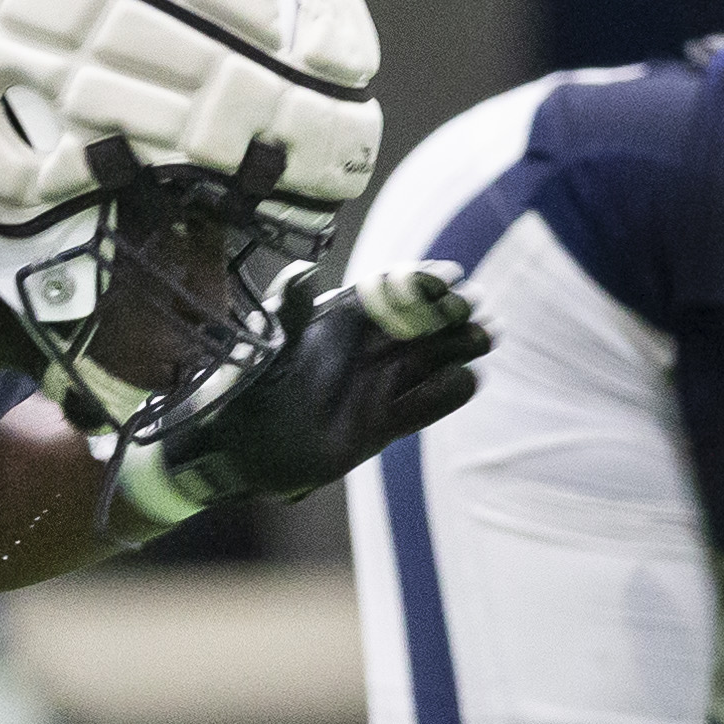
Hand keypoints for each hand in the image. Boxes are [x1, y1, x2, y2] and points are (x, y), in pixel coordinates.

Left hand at [132, 260, 487, 517]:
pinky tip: (470, 381)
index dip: (417, 284)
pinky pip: (419, 407)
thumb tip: (303, 270)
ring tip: (488, 335)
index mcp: (334, 323)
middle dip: (448, 312)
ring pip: (425, 361)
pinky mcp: (379, 425)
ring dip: (456, 347)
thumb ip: (287, 312)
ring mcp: (373, 387)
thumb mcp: (264, 348)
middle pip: (414, 325)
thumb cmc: (240, 393)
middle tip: (478, 303)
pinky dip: (445, 396)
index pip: (384, 295)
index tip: (448, 275)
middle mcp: (360, 351)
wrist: (235, 453)